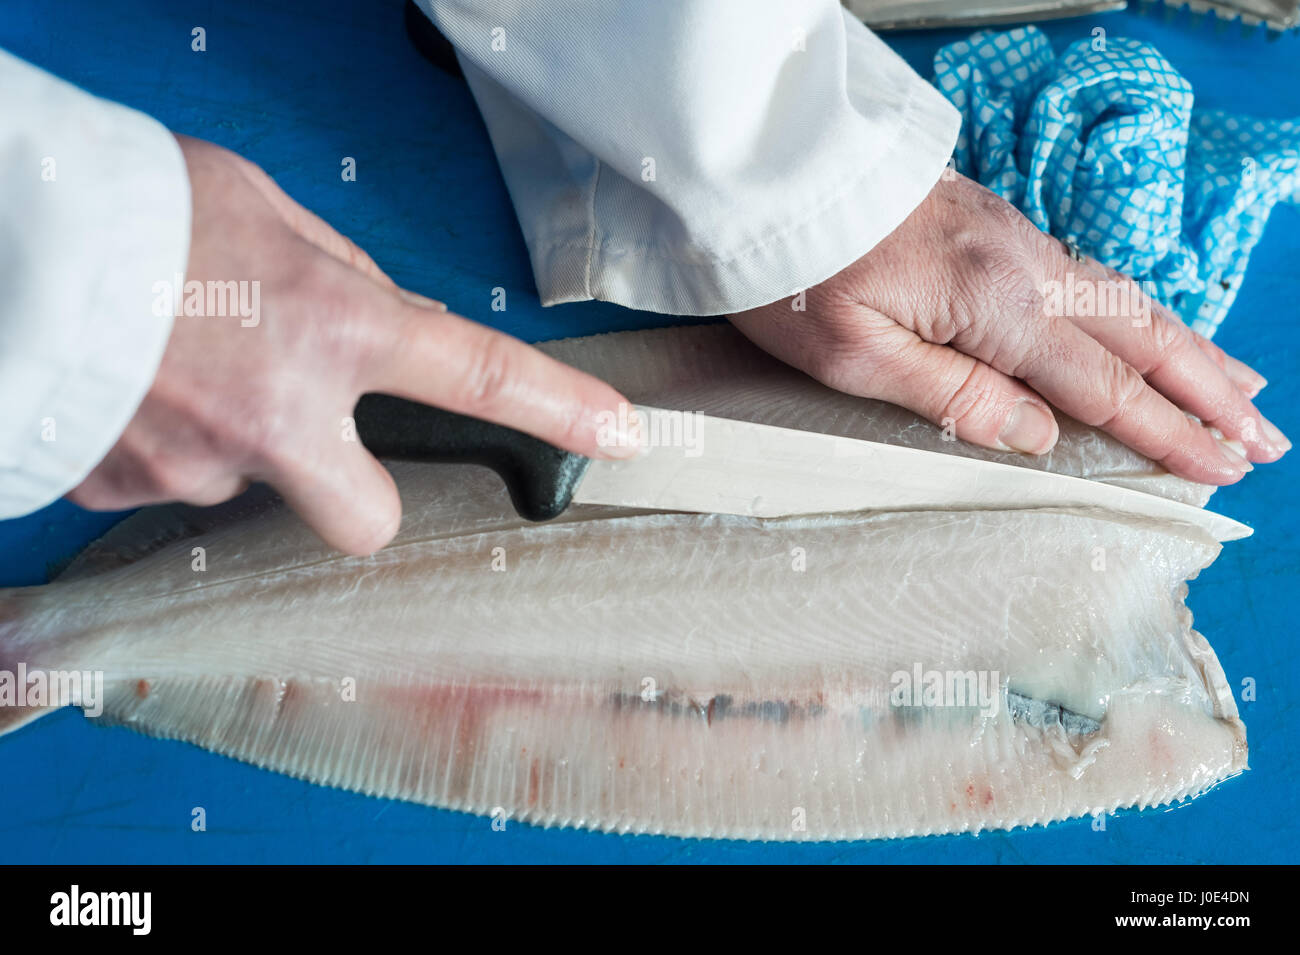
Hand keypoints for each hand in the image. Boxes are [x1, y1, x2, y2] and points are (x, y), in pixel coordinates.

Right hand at [70, 136, 636, 553]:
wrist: (0, 233)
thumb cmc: (133, 205)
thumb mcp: (266, 208)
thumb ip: (345, 275)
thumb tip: (393, 318)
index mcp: (329, 325)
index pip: (475, 375)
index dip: (557, 410)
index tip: (618, 437)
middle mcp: (275, 415)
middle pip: (366, 521)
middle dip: (355, 492)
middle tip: (311, 430)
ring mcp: (196, 466)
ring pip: (246, 484)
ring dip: (232, 437)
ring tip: (176, 360)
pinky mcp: (122, 490)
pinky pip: (166, 478)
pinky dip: (159, 438)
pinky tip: (129, 383)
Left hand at [730, 172, 1287, 484]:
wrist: (766, 167)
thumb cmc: (795, 271)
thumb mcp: (855, 356)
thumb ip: (954, 397)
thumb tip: (1040, 439)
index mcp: (997, 305)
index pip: (1102, 387)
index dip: (1165, 434)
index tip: (1218, 469)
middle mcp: (1025, 267)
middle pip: (1141, 339)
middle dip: (1208, 394)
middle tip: (1264, 441)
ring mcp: (1016, 240)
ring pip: (1127, 302)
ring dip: (1190, 351)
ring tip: (1240, 390)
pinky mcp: (997, 227)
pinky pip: (1094, 276)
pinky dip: (1143, 311)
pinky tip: (1152, 327)